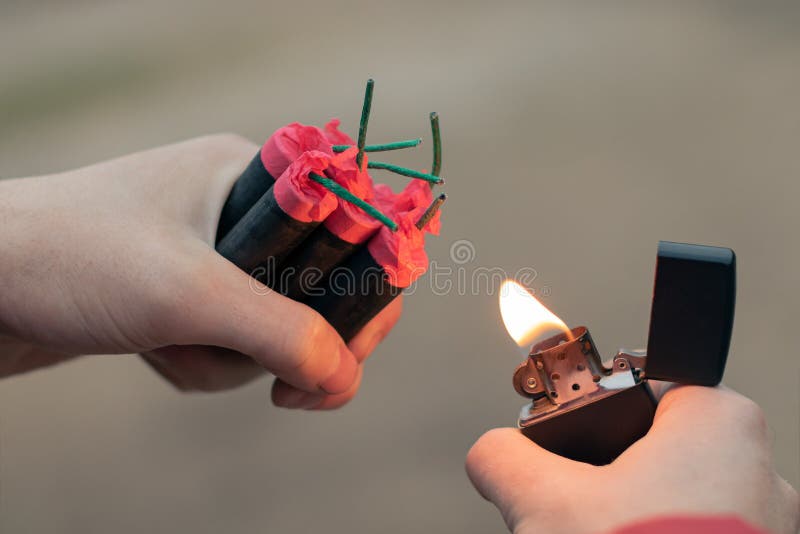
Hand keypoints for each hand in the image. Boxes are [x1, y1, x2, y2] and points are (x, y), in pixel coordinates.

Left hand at [0, 134, 401, 408]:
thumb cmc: (76, 261)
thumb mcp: (190, 295)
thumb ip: (282, 332)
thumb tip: (346, 376)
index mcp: (258, 178)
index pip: (355, 232)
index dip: (369, 295)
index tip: (348, 352)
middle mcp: (242, 210)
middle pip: (317, 292)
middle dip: (284, 346)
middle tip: (284, 391)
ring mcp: (213, 253)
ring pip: (268, 328)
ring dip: (225, 360)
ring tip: (166, 349)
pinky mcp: (185, 291)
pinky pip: (226, 341)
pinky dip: (199, 363)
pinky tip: (150, 352)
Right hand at [466, 385, 799, 533]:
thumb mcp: (546, 504)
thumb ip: (505, 457)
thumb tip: (489, 453)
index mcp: (718, 424)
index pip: (645, 381)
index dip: (595, 398)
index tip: (567, 425)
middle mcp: (758, 470)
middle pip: (659, 444)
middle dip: (609, 468)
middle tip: (573, 496)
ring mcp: (768, 526)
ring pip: (681, 496)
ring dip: (635, 510)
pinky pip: (703, 532)